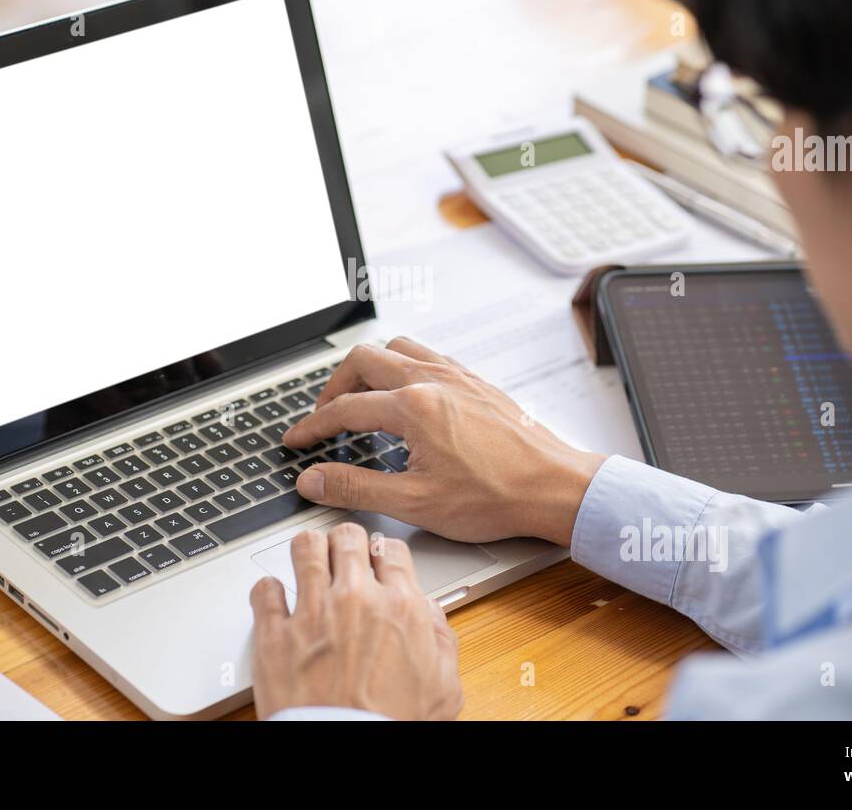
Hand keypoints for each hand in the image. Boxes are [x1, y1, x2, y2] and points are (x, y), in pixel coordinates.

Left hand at [249, 522, 462, 719]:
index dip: (383, 552)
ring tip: (308, 562)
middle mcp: (355, 600)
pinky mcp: (274, 634)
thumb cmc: (391, 724)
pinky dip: (268, 590)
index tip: (377, 560)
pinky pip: (264, 589)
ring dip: (307, 551)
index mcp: (400, 608)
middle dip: (345, 542)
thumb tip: (431, 614)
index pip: (390, 549)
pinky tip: (275, 599)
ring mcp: (312, 613)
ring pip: (304, 548)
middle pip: (347, 537)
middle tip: (341, 555)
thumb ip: (442, 640)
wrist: (345, 749)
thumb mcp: (443, 688)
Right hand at [283, 337, 604, 545]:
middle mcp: (433, 379)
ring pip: (397, 348)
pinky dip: (402, 367)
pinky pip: (427, 355)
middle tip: (324, 419)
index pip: (344, 408)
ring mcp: (457, 376)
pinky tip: (407, 397)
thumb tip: (313, 480)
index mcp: (413, 406)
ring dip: (369, 369)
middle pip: (364, 361)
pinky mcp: (476, 382)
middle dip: (335, 387)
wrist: (555, 487)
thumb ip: (356, 488)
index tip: (297, 442)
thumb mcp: (415, 503)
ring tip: (360, 401)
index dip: (313, 427)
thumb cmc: (496, 497)